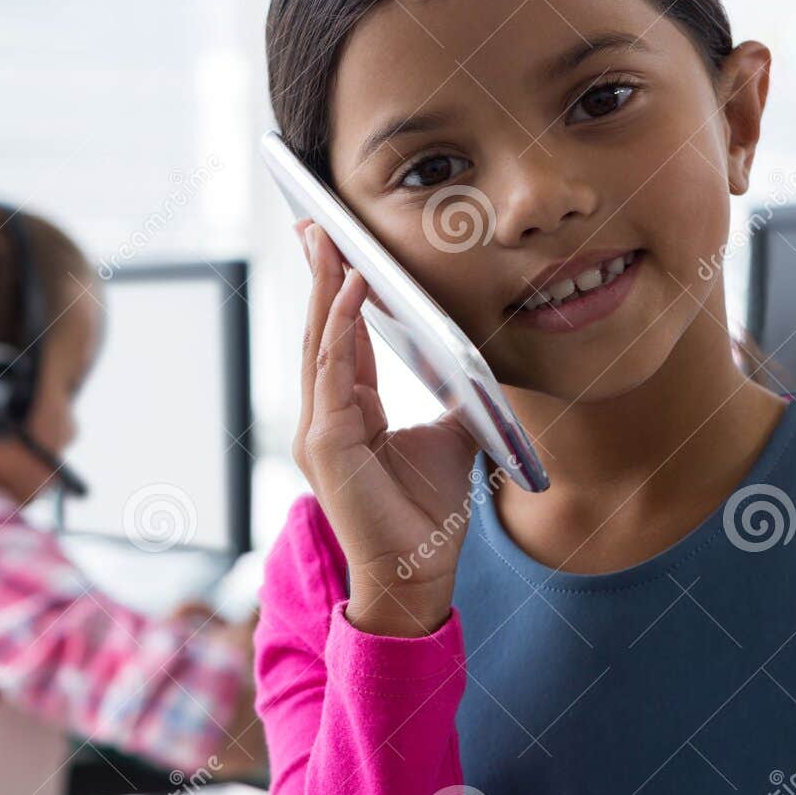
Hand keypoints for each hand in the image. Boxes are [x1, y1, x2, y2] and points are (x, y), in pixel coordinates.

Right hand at [294, 223, 479, 637]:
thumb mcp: (452, 436)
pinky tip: (349, 287)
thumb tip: (479, 359)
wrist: (420, 573)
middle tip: (316, 221)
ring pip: (318, 342)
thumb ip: (454, 396)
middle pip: (319, 330)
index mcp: (349, 413)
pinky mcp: (324, 443)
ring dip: (323, 287)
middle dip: (318, 273)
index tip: (335, 244)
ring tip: (329, 238)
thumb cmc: (429, 513)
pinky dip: (340, 325)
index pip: (339, 339)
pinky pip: (331, 370)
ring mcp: (318, 430)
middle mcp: (324, 417)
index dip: (337, 290)